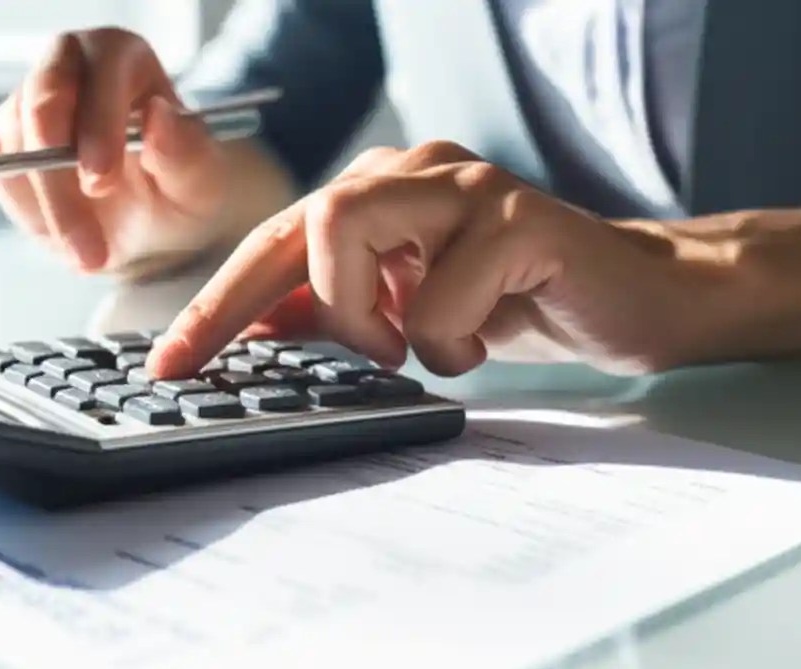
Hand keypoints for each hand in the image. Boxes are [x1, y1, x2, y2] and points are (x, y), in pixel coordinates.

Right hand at [0, 29, 228, 274]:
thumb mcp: (201, 181)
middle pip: (44, 107)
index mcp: (121, 57)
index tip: (101, 181)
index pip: (103, 75)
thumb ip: (188, 152)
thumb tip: (159, 116)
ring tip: (86, 253)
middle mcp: (68, 66)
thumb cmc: (178, 189)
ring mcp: (26, 102)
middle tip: (91, 245)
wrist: (152, 224)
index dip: (98, 126)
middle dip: (61, 182)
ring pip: (13, 142)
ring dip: (43, 206)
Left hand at [147, 142, 732, 377]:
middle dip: (287, 304)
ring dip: (369, 314)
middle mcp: (412, 173)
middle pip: (302, 219)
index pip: (272, 242)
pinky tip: (487, 335)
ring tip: (413, 343)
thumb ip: (331, 312)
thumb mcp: (403, 314)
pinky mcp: (521, 217)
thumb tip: (249, 331)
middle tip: (328, 356)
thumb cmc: (512, 300)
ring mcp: (466, 186)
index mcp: (377, 193)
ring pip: (349, 229)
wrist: (629, 296)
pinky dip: (449, 337)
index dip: (215, 306)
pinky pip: (443, 288)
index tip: (171, 364)